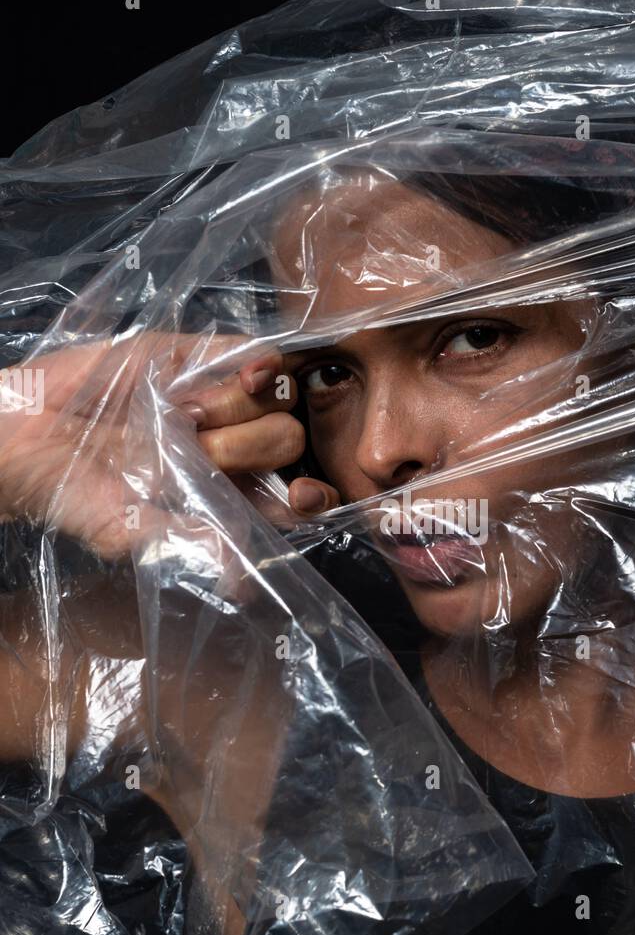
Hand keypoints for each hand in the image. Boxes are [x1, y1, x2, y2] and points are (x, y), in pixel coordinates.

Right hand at [0, 336, 338, 555]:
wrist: (22, 435)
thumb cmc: (72, 493)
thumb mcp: (129, 533)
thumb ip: (188, 546)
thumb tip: (243, 581)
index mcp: (222, 493)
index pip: (289, 497)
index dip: (306, 496)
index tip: (299, 496)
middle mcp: (228, 445)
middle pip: (287, 442)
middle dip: (255, 448)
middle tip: (200, 450)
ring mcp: (215, 398)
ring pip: (277, 399)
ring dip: (242, 410)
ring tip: (185, 416)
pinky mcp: (195, 356)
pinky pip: (257, 353)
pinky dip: (262, 365)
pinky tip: (247, 378)